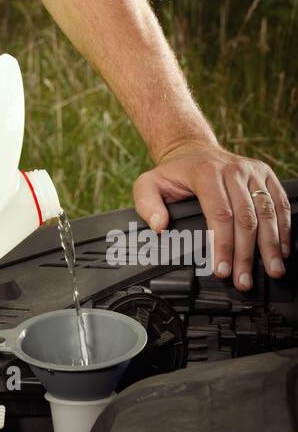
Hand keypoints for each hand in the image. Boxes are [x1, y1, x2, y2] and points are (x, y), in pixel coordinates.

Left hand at [133, 143, 291, 291]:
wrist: (193, 150)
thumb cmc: (174, 173)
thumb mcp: (149, 183)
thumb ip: (147, 204)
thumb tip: (160, 225)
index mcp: (206, 173)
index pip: (219, 214)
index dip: (223, 244)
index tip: (222, 270)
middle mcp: (233, 170)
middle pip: (246, 218)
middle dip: (246, 254)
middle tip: (244, 280)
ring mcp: (252, 172)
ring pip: (267, 212)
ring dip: (271, 245)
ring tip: (273, 271)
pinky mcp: (266, 175)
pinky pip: (280, 203)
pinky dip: (284, 228)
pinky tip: (283, 250)